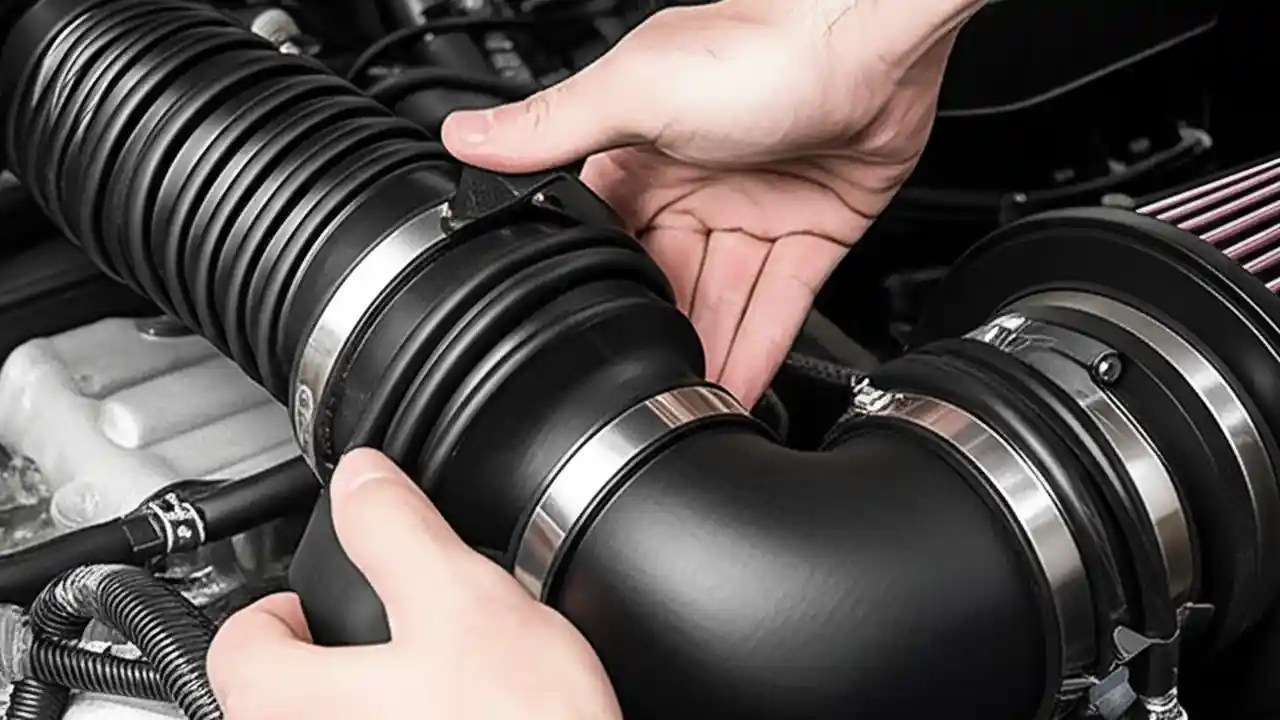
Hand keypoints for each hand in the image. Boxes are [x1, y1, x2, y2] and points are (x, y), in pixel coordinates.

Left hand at [208, 449, 621, 719]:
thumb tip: (362, 480)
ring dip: (366, 705)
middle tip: (393, 647)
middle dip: (325, 664)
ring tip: (433, 693)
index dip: (278, 610)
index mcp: (289, 706)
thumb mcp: (462, 600)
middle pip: (276, 700)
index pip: (235, 647)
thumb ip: (397, 530)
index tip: (315, 608)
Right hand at [442, 0, 980, 405]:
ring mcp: (757, 207)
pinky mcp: (812, 228)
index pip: (607, 236)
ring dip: (709, 354)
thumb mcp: (634, 90)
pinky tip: (741, 385)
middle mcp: (699, 182)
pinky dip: (762, 346)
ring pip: (724, 301)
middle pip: (669, 281)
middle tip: (644, 396)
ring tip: (688, 410)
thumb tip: (465, 137)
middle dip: (660, 336)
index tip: (590, 338)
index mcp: (644, 151)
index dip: (602, 289)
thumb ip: (553, 129)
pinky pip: (778, 301)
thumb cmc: (761, 47)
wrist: (872, 35)